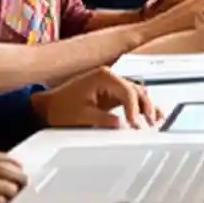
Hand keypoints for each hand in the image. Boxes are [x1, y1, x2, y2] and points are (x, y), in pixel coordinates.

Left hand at [31, 67, 162, 128]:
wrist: (48, 107)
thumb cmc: (60, 108)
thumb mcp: (82, 116)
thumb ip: (104, 120)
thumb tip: (122, 126)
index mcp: (103, 77)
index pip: (127, 91)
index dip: (134, 108)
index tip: (135, 124)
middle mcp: (110, 78)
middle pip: (136, 90)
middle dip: (145, 107)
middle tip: (150, 124)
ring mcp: (112, 86)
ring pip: (136, 94)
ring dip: (146, 106)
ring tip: (155, 122)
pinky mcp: (111, 95)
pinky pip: (130, 99)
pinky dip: (140, 107)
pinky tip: (150, 116)